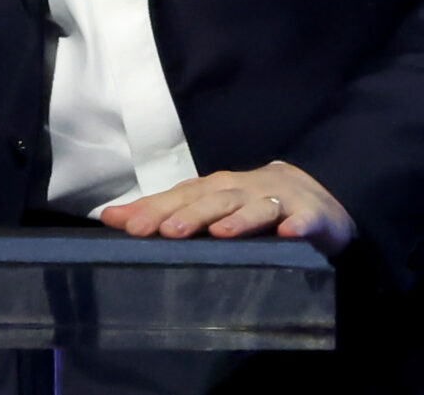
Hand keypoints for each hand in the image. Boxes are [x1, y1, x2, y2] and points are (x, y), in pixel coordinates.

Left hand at [99, 161, 355, 254]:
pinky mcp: (310, 216)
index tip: (127, 225)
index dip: (156, 209)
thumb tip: (109, 217)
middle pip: (215, 199)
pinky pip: (304, 220)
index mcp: (216, 189)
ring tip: (220, 232)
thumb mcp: (208, 207)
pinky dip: (298, 225)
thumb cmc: (250, 204)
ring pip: (257, 208)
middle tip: (168, 231)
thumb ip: (162, 212)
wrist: (315, 198)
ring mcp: (278, 201)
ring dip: (239, 219)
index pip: (182, 196)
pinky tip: (289, 234)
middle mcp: (244, 189)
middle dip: (191, 213)